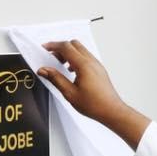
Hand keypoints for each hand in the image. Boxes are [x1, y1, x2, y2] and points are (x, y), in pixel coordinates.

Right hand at [37, 41, 151, 147]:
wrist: (111, 111)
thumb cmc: (95, 105)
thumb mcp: (70, 93)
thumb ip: (56, 79)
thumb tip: (44, 70)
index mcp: (84, 65)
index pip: (66, 47)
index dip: (53, 46)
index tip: (45, 48)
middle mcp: (92, 62)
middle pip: (73, 44)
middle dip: (60, 48)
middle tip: (52, 58)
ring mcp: (97, 64)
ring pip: (80, 50)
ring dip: (69, 53)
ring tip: (60, 65)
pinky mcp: (99, 69)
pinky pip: (86, 57)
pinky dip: (76, 58)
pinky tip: (71, 71)